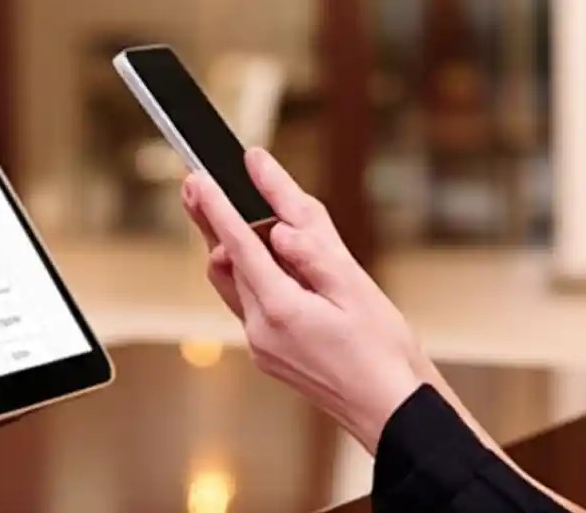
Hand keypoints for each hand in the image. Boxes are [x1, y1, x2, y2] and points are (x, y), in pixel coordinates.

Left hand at [181, 149, 426, 451]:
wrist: (390, 409)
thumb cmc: (383, 351)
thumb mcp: (356, 289)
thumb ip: (314, 252)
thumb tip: (280, 228)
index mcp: (281, 310)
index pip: (238, 246)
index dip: (217, 207)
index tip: (199, 177)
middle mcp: (261, 330)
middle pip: (227, 263)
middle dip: (212, 222)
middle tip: (194, 185)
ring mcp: (261, 345)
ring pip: (233, 284)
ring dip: (227, 248)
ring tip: (221, 212)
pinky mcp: (268, 354)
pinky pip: (248, 304)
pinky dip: (250, 274)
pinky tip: (263, 259)